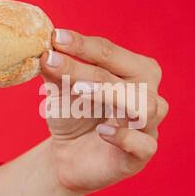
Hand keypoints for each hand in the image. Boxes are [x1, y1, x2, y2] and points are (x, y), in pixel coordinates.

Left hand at [39, 30, 168, 195]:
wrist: (68, 158)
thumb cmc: (72, 117)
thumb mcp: (60, 92)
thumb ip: (56, 71)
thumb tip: (45, 49)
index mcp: (134, 71)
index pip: (111, 52)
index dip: (83, 45)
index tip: (55, 38)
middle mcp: (148, 94)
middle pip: (128, 76)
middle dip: (90, 68)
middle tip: (54, 62)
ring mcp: (149, 125)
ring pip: (145, 107)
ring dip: (112, 96)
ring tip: (80, 91)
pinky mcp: (142, 154)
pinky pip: (144, 144)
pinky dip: (125, 137)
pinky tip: (102, 131)